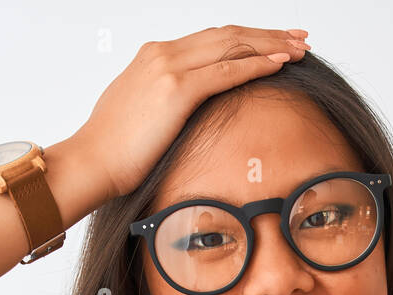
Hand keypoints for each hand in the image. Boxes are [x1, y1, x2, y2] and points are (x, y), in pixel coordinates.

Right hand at [73, 25, 310, 200]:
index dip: (247, 38)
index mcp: (154, 56)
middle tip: (300, 36)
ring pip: (232, 45)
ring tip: (300, 47)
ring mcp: (169, 67)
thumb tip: (182, 113)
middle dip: (268, 34)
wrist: (91, 161)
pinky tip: (281, 64)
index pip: (212, 38)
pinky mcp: (176, 89)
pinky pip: (227, 71)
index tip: (275, 41)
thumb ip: (164, 103)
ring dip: (271, 45)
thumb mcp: (140, 114)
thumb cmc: (113, 150)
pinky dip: (257, 64)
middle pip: (228, 34)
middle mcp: (163, 53)